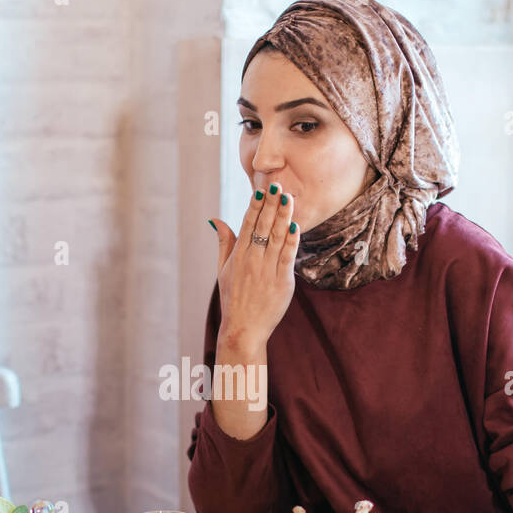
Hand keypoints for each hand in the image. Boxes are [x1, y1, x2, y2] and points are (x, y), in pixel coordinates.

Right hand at [209, 183, 299, 352]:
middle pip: (263, 227)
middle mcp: (252, 260)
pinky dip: (292, 241)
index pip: (248, 224)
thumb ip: (224, 242)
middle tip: (278, 184)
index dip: (255, 205)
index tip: (262, 188)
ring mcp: (267, 271)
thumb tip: (216, 219)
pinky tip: (295, 226)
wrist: (244, 329)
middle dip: (271, 204)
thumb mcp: (223, 270)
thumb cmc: (233, 299)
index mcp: (238, 256)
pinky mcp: (282, 282)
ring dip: (283, 216)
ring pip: (277, 238)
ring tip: (289, 198)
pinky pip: (288, 257)